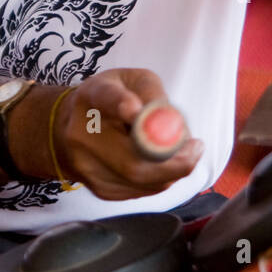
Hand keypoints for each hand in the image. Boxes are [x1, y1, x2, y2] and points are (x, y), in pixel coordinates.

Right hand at [53, 67, 202, 201]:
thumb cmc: (115, 99)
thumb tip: (171, 121)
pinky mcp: (100, 190)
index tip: (135, 109)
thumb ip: (153, 94)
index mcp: (92, 96)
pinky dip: (160, 178)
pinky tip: (155, 162)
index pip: (106, 99)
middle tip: (196, 148)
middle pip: (131, 161)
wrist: (75, 127)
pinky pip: (144, 191)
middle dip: (174, 161)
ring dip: (171, 168)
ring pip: (143, 181)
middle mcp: (81, 134)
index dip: (121, 105)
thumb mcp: (134, 81)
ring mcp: (87, 167)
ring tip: (176, 149)